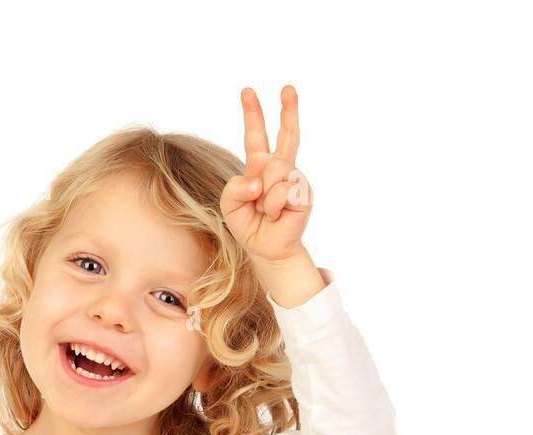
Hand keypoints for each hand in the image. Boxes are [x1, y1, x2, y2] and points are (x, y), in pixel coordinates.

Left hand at [220, 85, 313, 263]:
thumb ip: (235, 187)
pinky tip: (277, 215)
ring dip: (263, 194)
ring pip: (275, 168)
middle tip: (288, 87)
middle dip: (288, 110)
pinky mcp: (303, 192)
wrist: (266, 248)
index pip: (256, 135)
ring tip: (265, 209)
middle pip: (287, 134)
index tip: (248, 91)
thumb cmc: (248, 223)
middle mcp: (279, 168)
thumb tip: (258, 181)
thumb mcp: (229, 205)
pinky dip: (272, 206)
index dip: (252, 114)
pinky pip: (282, 190)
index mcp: (259, 165)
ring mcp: (293, 178)